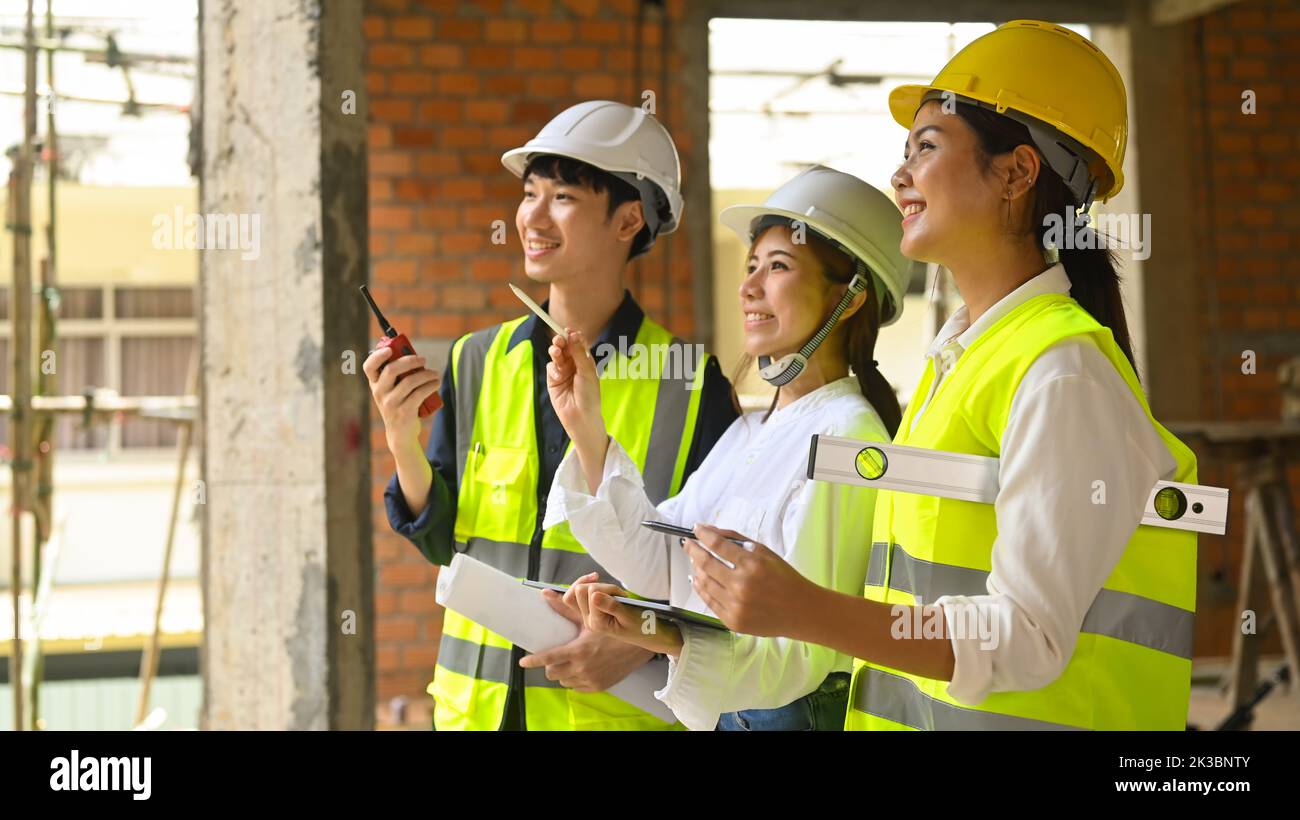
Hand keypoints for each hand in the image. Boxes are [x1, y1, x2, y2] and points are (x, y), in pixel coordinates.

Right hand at [363, 345, 439, 447]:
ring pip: (410, 381)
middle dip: (410, 360)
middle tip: (423, 359)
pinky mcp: (404, 412)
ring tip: (435, 374)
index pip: (369, 367)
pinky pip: (419, 393)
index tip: (390, 349)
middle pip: (391, 370)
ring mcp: (391, 403)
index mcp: (374, 384)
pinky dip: (430, 385)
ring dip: (426, 374)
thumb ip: (397, 375)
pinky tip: (436, 383)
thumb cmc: (399, 405)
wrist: (400, 434)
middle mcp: (379, 393)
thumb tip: (415, 356)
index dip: (377, 356)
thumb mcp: (391, 391)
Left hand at [518, 572, 654, 691]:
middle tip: (555, 657)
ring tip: (569, 662)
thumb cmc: (613, 628)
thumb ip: (565, 608)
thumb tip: (545, 593)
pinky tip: (581, 669)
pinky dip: (575, 680)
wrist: (638, 645)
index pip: (548, 659)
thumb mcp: (589, 618)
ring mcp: (590, 680)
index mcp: (578, 651)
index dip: (532, 661)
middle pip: (553, 673)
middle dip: (550, 666)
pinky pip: (577, 687)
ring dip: (563, 673)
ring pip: (564, 681)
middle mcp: (582, 668)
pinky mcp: (598, 686)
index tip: (523, 661)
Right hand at [545, 330, 605, 450]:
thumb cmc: (589, 395)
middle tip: (558, 340)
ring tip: (556, 353)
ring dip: (555, 352)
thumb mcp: (587, 372)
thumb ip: (578, 352)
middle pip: (564, 347)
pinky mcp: (553, 380)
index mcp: (585, 361)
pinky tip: (558, 375)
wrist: (581, 416)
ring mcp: (562, 371)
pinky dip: (553, 369)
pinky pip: (550, 368)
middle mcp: (573, 364)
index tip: (568, 331)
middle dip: (560, 342)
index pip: (577, 344)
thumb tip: (573, 334)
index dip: (572, 336)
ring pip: (555, 355)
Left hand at [568, 580, 683, 656]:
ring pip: (578, 591)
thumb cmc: (642, 625)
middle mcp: (589, 621)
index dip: (608, 589)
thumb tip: (593, 595)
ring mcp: (588, 616)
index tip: (622, 595)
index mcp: (597, 624)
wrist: (648, 634)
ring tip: (613, 593)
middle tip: (617, 593)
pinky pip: (577, 595)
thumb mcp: (630, 615)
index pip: (591, 593)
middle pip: (580, 591)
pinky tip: (596, 580)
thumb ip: (611, 606)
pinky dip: (587, 586)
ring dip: (595, 586)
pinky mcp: (591, 611)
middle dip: (599, 586)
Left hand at [683, 524, 819, 636]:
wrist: (799, 610)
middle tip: (687, 543)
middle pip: (706, 563)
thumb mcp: (765, 552)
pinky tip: (698, 579)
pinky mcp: (732, 621)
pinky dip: (700, 588)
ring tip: (694, 560)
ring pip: (704, 583)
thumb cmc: (783, 578)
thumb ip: (737, 540)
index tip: (696, 529)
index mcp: (752, 565)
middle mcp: (742, 585)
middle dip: (693, 550)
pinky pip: (709, 602)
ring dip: (695, 569)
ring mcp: (736, 606)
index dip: (703, 535)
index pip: (718, 545)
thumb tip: (711, 531)